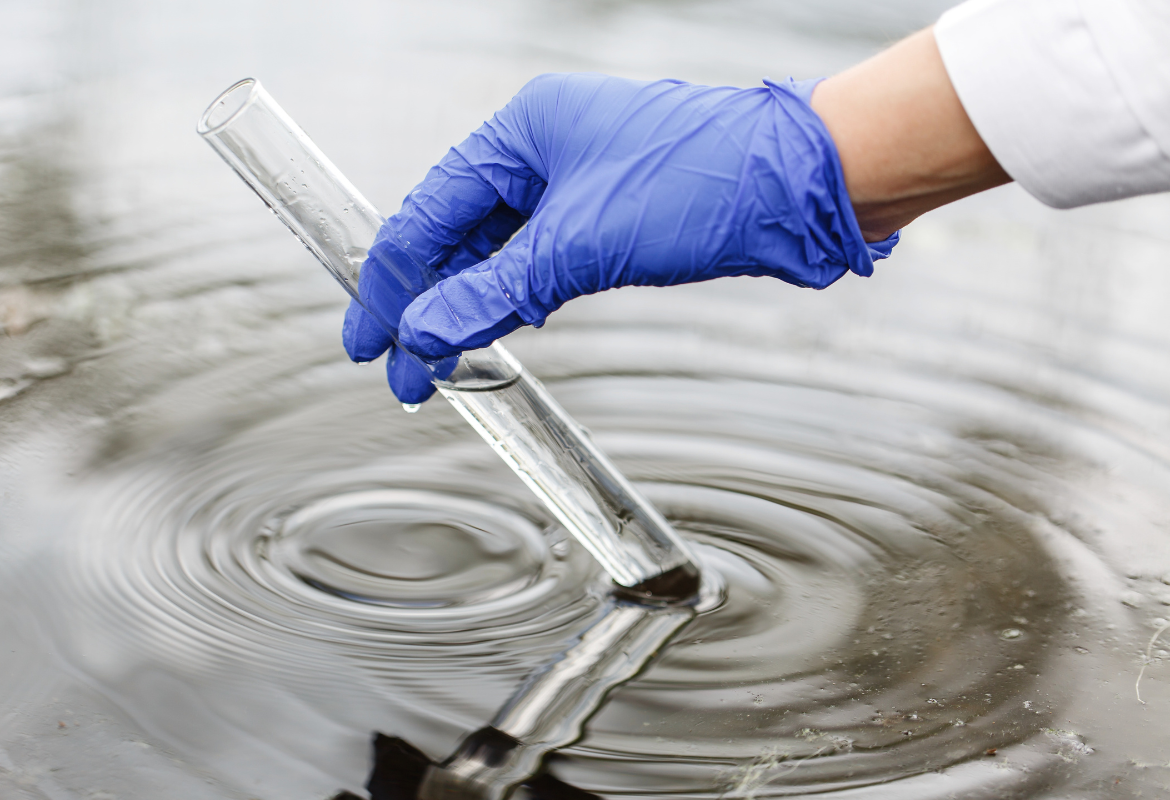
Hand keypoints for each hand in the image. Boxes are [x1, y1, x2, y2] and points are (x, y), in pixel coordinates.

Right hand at [344, 72, 896, 401]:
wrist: (804, 187)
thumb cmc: (705, 183)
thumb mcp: (580, 244)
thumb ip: (493, 291)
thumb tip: (424, 334)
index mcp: (522, 131)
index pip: (428, 212)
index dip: (391, 283)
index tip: (369, 342)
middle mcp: (542, 150)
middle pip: (455, 233)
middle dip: (424, 304)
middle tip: (401, 369)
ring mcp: (577, 182)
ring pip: (496, 250)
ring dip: (466, 306)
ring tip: (440, 363)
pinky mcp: (608, 215)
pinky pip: (537, 259)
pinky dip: (512, 296)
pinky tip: (493, 329)